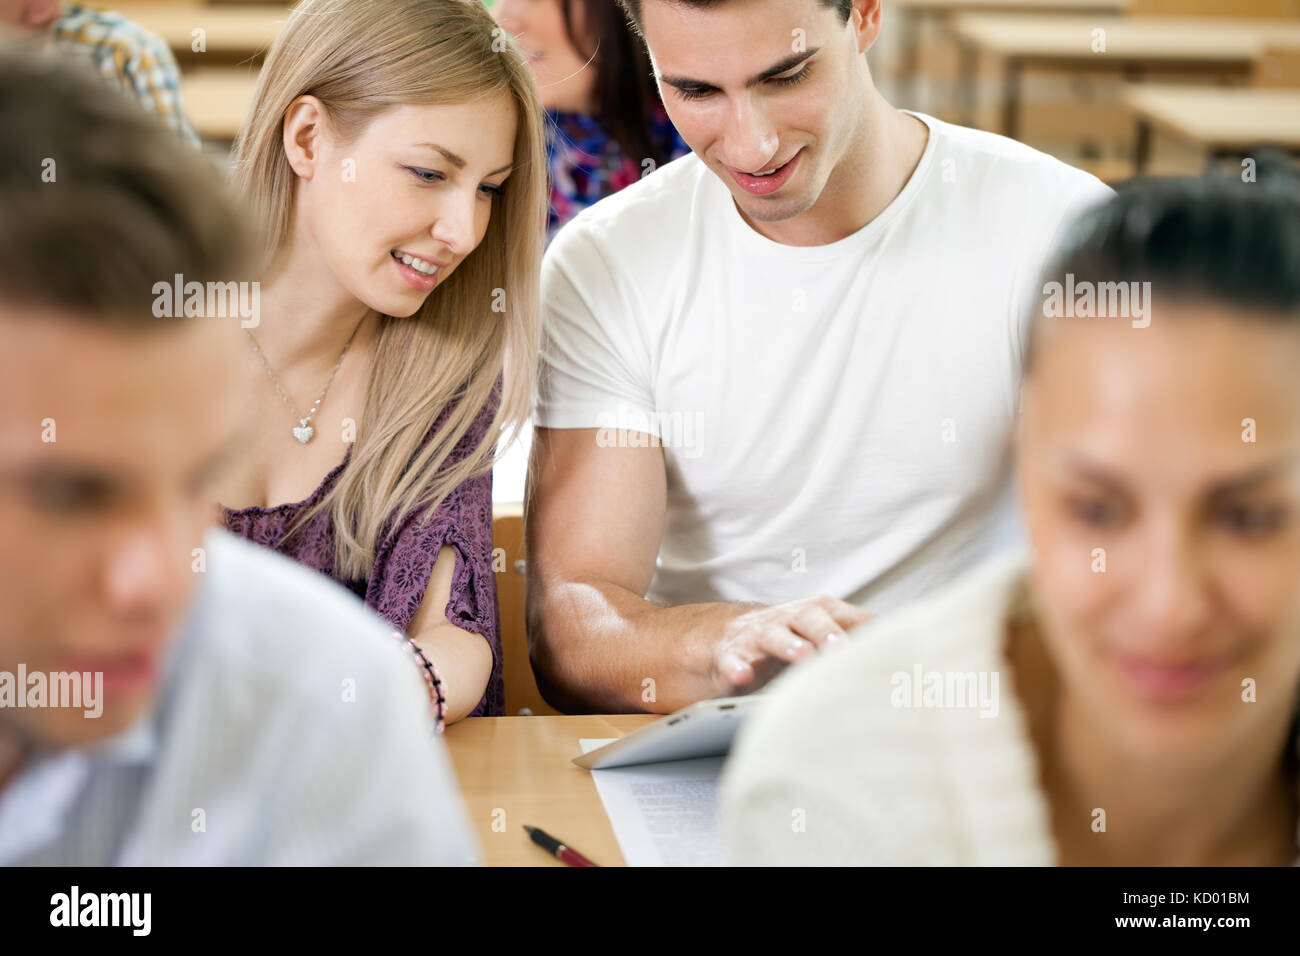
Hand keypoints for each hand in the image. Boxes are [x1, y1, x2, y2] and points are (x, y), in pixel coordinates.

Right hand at [710, 596, 872, 695]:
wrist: (731, 638)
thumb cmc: (792, 641)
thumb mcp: (823, 638)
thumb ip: (857, 644)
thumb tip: (907, 662)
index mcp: (817, 613)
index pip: (844, 615)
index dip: (863, 627)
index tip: (884, 642)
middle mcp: (789, 618)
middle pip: (810, 617)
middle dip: (827, 631)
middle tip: (842, 648)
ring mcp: (758, 634)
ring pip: (773, 635)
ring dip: (789, 644)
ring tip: (802, 656)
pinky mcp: (730, 654)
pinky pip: (732, 660)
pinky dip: (736, 668)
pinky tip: (742, 677)